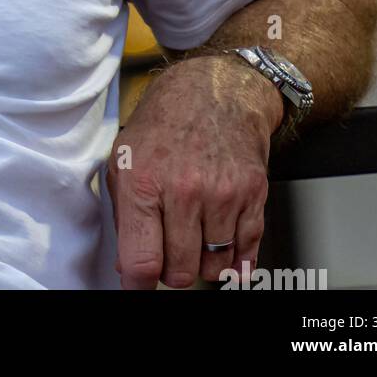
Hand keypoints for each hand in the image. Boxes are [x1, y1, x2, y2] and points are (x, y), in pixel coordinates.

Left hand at [104, 55, 282, 289]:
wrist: (215, 90)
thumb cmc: (166, 121)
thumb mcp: (124, 158)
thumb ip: (124, 213)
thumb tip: (128, 266)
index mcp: (144, 181)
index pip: (141, 261)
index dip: (137, 284)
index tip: (137, 286)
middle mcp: (184, 191)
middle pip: (179, 272)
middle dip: (170, 270)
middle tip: (166, 252)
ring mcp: (223, 195)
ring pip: (212, 267)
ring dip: (201, 262)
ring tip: (191, 237)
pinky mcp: (253, 196)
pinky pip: (246, 253)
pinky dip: (234, 261)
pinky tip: (222, 249)